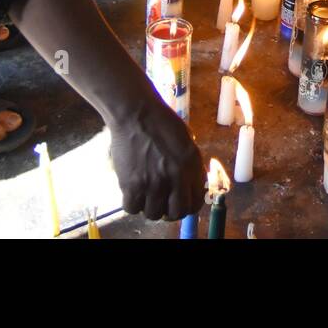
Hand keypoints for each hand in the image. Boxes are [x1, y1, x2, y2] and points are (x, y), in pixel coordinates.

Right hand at [108, 95, 205, 220]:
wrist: (136, 112)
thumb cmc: (161, 121)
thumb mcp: (186, 141)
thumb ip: (190, 164)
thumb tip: (190, 185)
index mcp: (192, 165)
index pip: (195, 202)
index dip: (188, 206)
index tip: (180, 202)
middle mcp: (176, 177)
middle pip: (176, 213)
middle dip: (171, 211)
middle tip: (163, 203)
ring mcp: (153, 183)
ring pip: (154, 214)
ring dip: (150, 207)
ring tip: (146, 194)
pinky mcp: (132, 184)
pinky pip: (132, 208)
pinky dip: (133, 203)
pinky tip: (133, 191)